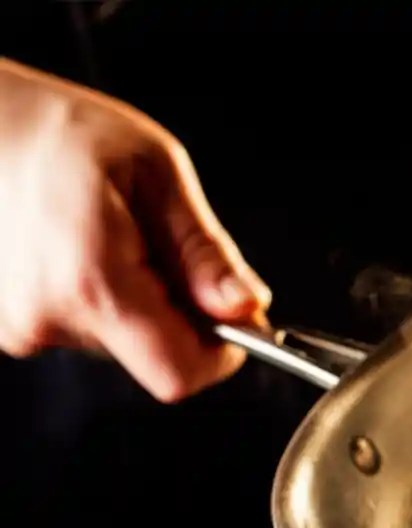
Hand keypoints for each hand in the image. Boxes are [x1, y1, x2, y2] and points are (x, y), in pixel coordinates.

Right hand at [0, 59, 270, 401]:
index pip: (178, 374)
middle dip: (176, 310)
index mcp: (91, 283)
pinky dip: (92, 294)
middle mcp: (44, 319)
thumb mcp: (155, 172)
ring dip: (132, 298)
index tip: (233, 316)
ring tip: (105, 233)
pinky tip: (74, 244)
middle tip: (155, 241)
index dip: (220, 353)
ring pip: (115, 341)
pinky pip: (76, 326)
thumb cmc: (58, 129)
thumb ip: (204, 251)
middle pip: (150, 356)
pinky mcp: (2, 323)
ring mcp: (15, 327)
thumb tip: (246, 307)